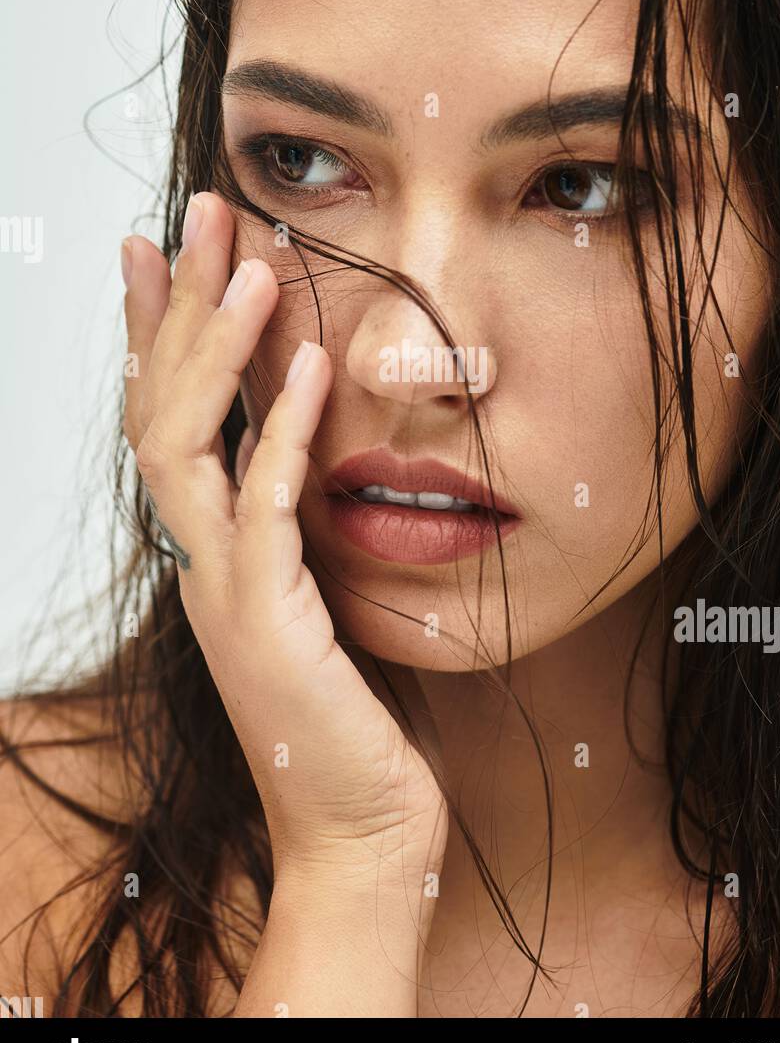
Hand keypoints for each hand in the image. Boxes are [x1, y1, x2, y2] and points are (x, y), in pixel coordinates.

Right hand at [120, 191, 447, 896]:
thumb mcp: (326, 594)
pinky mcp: (265, 621)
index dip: (154, 328)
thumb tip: (317, 447)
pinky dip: (277, 430)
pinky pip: (262, 507)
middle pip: (157, 405)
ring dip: (212, 348)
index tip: (158, 248)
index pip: (165, 413)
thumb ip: (309, 521)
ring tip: (248, 263)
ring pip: (181, 444)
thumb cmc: (354, 717)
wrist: (361, 829)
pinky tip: (304, 365)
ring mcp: (222, 590)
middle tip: (196, 213)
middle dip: (175, 304)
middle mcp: (199, 559)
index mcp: (212, 547)